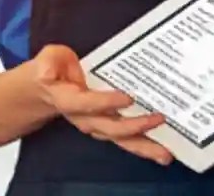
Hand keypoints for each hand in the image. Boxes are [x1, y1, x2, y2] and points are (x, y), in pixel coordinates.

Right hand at [31, 44, 172, 165]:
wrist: (47, 91)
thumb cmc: (52, 71)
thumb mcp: (47, 59)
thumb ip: (49, 63)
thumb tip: (49, 69)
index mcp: (69, 101)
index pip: (88, 104)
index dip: (107, 102)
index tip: (129, 97)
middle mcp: (85, 118)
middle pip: (110, 128)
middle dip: (135, 127)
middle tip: (158, 119)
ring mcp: (97, 125)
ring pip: (121, 139)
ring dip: (143, 146)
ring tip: (166, 153)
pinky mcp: (107, 127)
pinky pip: (126, 139)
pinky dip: (143, 145)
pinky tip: (163, 149)